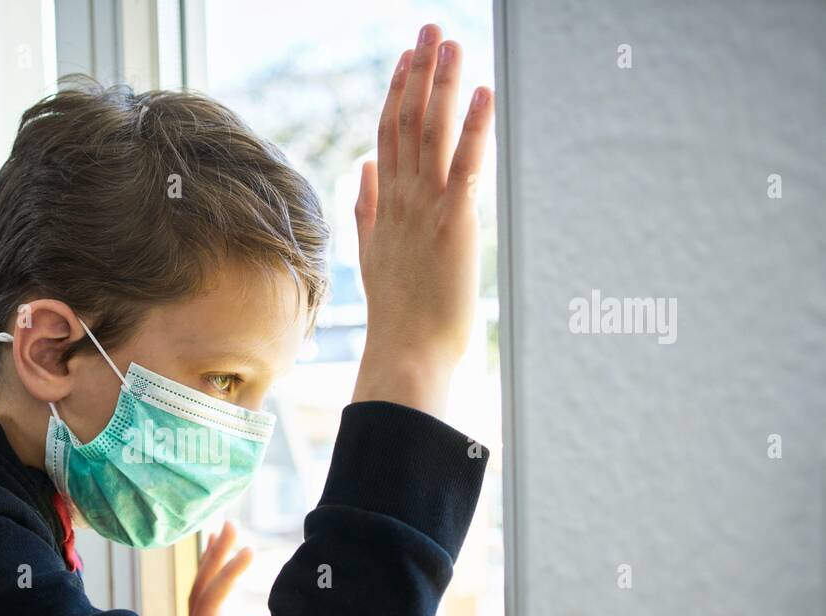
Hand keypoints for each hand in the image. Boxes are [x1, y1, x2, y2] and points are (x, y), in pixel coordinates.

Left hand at [186, 521, 257, 615]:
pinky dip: (210, 577)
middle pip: (201, 587)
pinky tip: (217, 560)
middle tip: (232, 524)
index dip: (229, 573)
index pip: (211, 599)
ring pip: (200, 591)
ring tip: (220, 531)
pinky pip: (205, 601)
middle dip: (216, 555)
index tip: (251, 551)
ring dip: (211, 560)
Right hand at [352, 23, 494, 416]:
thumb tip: (363, 169)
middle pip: (407, 123)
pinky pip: (465, 166)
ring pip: (431, 134)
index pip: (388, 137)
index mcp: (385, 207)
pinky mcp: (454, 223)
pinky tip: (482, 93)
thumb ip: (366, 209)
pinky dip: (474, 128)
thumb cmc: (398, 315)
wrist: (407, 352)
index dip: (396, 93)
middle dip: (418, 73)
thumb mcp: (374, 255)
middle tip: (429, 28)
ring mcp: (425, 209)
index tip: (406, 58)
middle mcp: (402, 200)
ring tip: (450, 43)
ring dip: (442, 85)